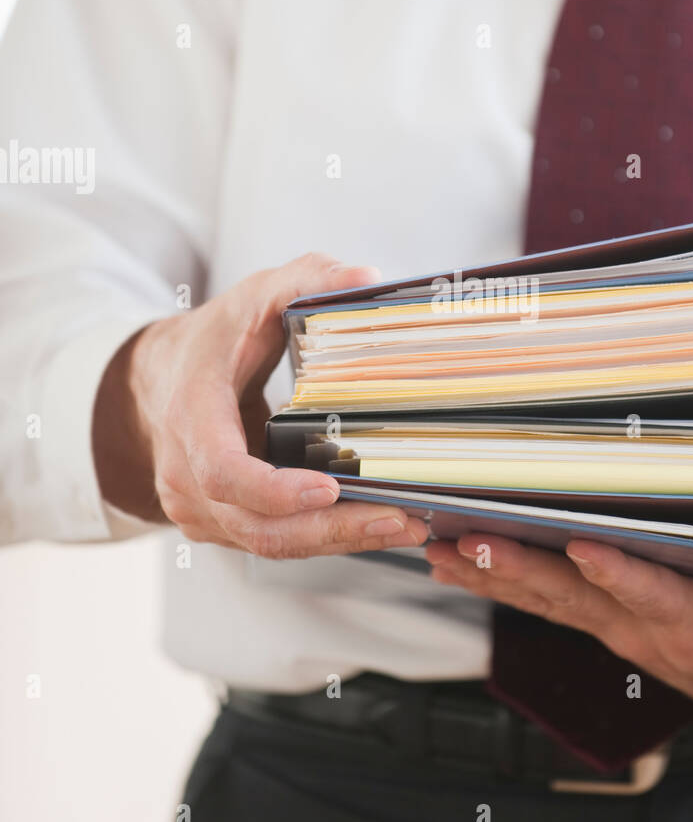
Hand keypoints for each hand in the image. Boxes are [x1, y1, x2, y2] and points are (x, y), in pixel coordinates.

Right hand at [93, 253, 427, 557]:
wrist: (161, 378)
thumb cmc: (215, 339)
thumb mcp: (256, 295)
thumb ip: (307, 279)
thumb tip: (364, 278)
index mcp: (190, 417)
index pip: (223, 472)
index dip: (273, 490)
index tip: (327, 489)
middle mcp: (184, 475)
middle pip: (257, 524)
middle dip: (331, 528)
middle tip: (397, 518)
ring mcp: (199, 507)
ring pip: (268, 543)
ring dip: (337, 541)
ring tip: (401, 525)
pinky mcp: (220, 524)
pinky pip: (272, 542)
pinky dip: (322, 539)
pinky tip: (373, 525)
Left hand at [426, 534, 692, 746]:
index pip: (650, 596)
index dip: (617, 576)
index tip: (580, 550)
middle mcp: (643, 630)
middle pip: (572, 597)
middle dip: (515, 569)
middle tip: (461, 543)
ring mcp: (620, 632)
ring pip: (546, 600)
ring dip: (490, 576)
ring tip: (436, 550)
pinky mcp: (611, 628)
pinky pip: (547, 602)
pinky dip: (501, 582)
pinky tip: (459, 563)